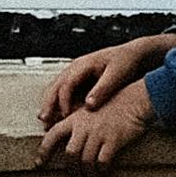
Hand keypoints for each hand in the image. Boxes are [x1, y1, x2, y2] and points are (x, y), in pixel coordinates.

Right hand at [35, 31, 175, 127]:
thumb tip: (89, 105)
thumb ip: (103, 89)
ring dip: (49, 105)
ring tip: (45, 122)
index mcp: (83, 64)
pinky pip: (63, 93)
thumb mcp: (117, 74)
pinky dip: (57, 105)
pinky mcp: (78, 81)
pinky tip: (58, 118)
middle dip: (48, 103)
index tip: (66, 116)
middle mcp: (75, 68)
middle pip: (55, 86)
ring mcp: (75, 74)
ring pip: (55, 89)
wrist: (132, 54)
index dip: (64, 100)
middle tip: (44, 120)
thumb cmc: (125, 62)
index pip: (67, 83)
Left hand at [38, 82, 155, 176]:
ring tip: (90, 175)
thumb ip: (77, 123)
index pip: (52, 135)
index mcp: (75, 119)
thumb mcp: (89, 110)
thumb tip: (67, 142)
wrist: (134, 101)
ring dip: (86, 172)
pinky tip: (102, 170)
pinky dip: (100, 169)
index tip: (38, 163)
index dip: (43, 151)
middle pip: (70, 154)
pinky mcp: (113, 140)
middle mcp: (84, 127)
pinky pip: (102, 161)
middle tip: (76, 174)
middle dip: (71, 168)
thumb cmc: (112, 106)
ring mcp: (98, 133)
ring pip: (85, 160)